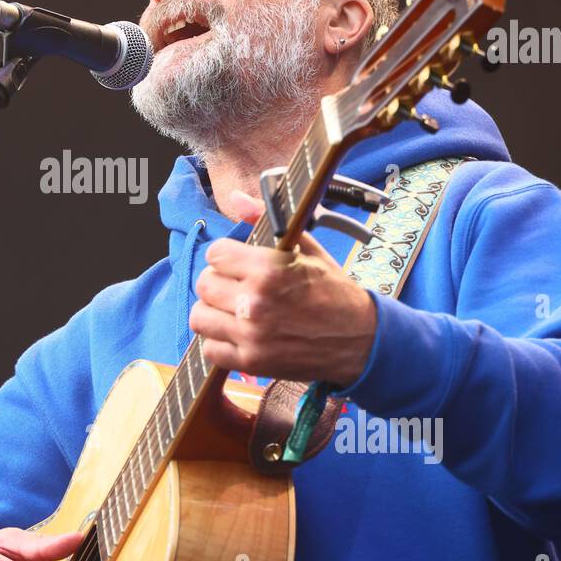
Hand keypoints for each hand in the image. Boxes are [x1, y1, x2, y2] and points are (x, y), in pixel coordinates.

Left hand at [189, 190, 377, 384]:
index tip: (238, 263)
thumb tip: (235, 198)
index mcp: (269, 269)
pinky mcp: (251, 362)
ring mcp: (251, 334)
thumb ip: (266, 220)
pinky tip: (237, 334)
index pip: (215, 254)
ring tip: (232, 310)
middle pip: (204, 284)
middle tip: (236, 287)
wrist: (360, 339)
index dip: (226, 256)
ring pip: (199, 317)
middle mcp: (255, 301)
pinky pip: (210, 349)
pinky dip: (220, 342)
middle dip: (218, 282)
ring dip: (213, 312)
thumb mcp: (306, 248)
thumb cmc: (333, 290)